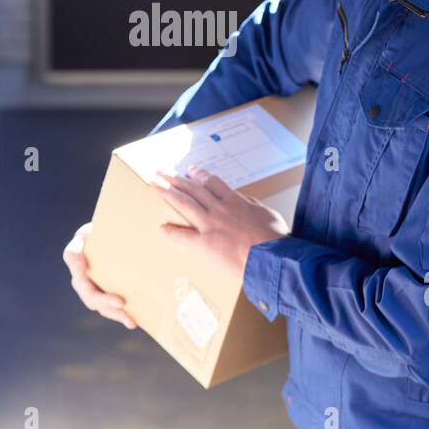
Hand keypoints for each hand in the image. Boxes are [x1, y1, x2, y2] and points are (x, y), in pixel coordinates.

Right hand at [63, 222, 136, 328]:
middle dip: (105, 302)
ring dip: (116, 315)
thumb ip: (90, 235)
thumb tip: (86, 251)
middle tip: (122, 303)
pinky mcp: (104, 294)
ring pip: (101, 306)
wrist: (108, 237)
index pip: (77, 268)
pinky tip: (134, 321)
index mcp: (74, 257)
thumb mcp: (93, 228)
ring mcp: (91, 288)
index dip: (84, 275)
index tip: (91, 273)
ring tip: (131, 321)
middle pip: (90, 295)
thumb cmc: (100, 229)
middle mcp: (80, 277)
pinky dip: (122, 315)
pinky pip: (111, 308)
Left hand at [150, 166, 288, 279]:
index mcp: (235, 201)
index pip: (212, 182)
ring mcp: (210, 225)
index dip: (199, 175)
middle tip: (162, 172)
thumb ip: (251, 204)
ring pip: (185, 203)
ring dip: (167, 192)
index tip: (191, 171)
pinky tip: (161, 228)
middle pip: (193, 188)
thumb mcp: (266, 213)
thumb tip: (243, 200)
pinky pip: (184, 236)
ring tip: (154, 184)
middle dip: (176, 178)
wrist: (271, 257)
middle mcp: (219, 209)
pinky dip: (171, 232)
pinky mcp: (205, 244)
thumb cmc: (274, 237)